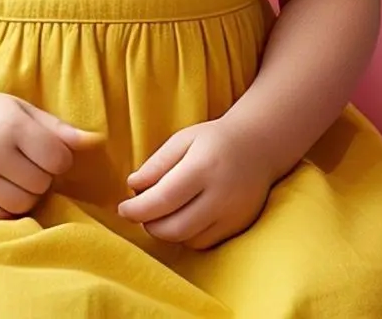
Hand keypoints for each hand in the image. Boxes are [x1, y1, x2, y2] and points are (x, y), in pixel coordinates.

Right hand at [0, 84, 97, 220]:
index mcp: (11, 126)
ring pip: (22, 205)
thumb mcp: (22, 110)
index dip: (58, 158)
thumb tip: (95, 141)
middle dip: (41, 176)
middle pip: (41, 184)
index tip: (47, 151)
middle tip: (27, 163)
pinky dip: (4, 208)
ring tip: (15, 176)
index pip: (57, 159)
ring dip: (26, 194)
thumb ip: (58, 128)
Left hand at [117, 120, 273, 249]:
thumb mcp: (182, 140)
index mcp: (203, 167)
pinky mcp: (238, 227)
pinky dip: (186, 235)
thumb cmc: (214, 140)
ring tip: (160, 211)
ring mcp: (231, 215)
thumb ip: (157, 164)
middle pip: (174, 227)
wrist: (259, 146)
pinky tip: (182, 216)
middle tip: (140, 211)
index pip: (163, 199)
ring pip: (187, 239)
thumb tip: (132, 186)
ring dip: (166, 231)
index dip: (138, 209)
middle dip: (149, 224)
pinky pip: (203, 242)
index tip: (123, 208)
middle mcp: (220, 195)